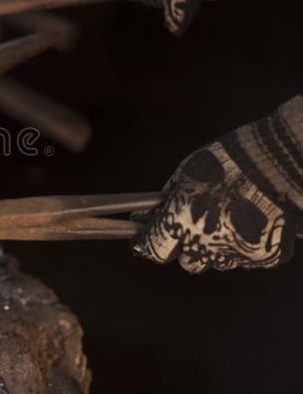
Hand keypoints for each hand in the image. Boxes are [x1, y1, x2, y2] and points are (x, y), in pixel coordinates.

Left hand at [133, 96, 302, 272]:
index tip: (151, 240)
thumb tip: (147, 215)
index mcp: (180, 221)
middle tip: (195, 227)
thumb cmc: (228, 161)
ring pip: (218, 261)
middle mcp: (206, 242)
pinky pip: (246, 257)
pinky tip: (250, 220)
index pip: (154, 250)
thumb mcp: (185, 174)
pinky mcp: (264, 256)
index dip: (151, 244)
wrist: (276, 161)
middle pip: (188, 262)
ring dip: (216, 246)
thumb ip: (166, 200)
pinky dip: (245, 244)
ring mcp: (237, 252)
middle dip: (187, 247)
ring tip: (228, 218)